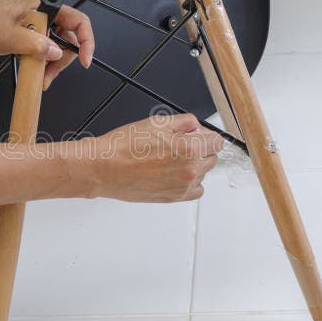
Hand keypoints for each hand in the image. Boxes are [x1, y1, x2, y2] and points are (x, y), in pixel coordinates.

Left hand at [0, 0, 94, 88]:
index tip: (85, 60)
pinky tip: (34, 72)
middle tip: (50, 75)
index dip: (86, 41)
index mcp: (43, 6)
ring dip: (52, 65)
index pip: (78, 21)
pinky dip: (42, 64)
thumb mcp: (9, 37)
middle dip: (63, 60)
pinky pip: (44, 51)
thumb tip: (55, 53)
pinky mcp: (28, 36)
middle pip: (69, 39)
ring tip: (40, 77)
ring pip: (56, 48)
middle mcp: (43, 15)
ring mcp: (36, 26)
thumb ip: (36, 45)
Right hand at [81, 114, 223, 201]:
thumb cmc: (124, 146)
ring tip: (168, 159)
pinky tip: (172, 173)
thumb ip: (186, 122)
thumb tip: (198, 128)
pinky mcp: (174, 198)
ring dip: (193, 166)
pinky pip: (195, 190)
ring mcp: (182, 186)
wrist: (104, 168)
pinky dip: (189, 182)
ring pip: (203, 174)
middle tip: (177, 145)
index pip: (217, 141)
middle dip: (200, 149)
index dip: (205, 135)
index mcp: (189, 148)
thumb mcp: (157, 122)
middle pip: (212, 157)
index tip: (197, 135)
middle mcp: (189, 170)